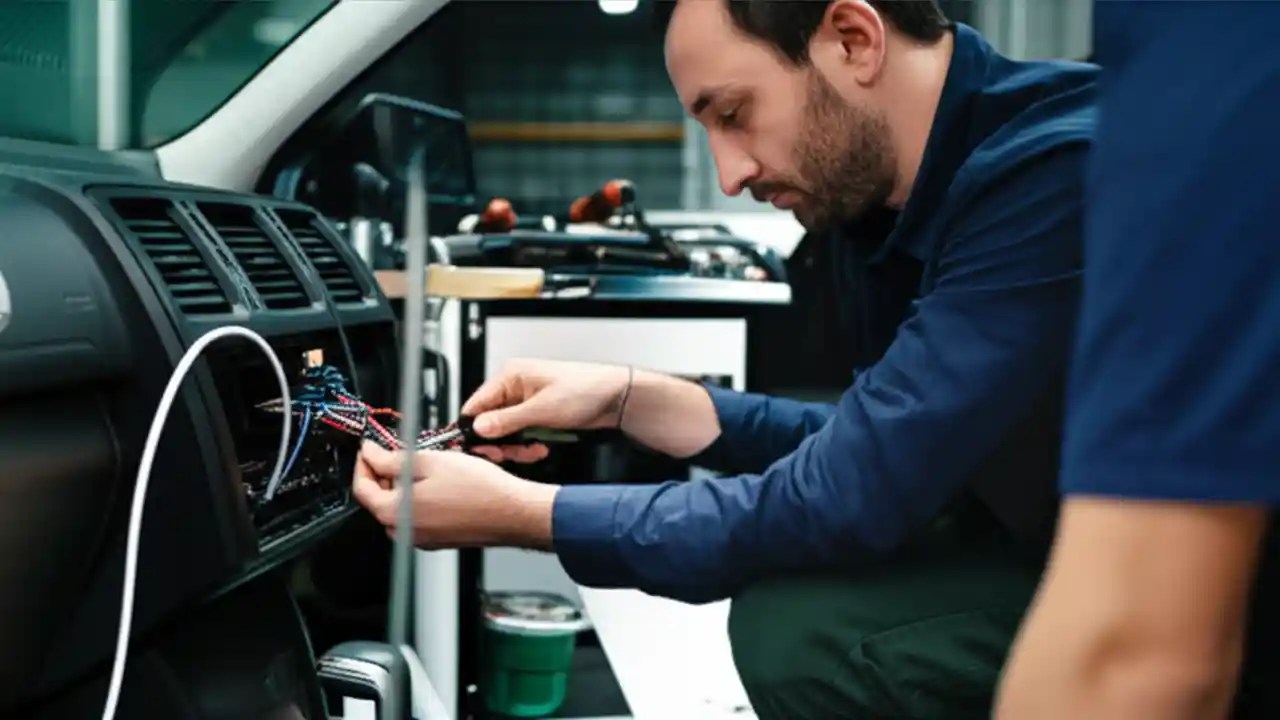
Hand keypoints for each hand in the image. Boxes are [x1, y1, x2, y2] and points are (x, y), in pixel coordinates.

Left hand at [351, 440, 556, 549]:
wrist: (512, 513)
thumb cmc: (478, 489)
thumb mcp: (429, 461)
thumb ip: (391, 459)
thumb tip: (371, 453)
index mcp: (394, 512)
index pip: (361, 487)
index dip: (362, 462)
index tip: (369, 447)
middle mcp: (403, 531)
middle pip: (379, 499)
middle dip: (382, 473)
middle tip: (395, 451)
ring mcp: (421, 539)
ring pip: (400, 508)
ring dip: (402, 486)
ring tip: (420, 465)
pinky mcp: (439, 540)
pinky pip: (418, 517)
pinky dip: (419, 499)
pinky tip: (437, 483)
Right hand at [460, 359, 629, 463]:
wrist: (616, 397)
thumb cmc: (585, 390)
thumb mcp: (542, 409)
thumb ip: (507, 420)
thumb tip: (478, 428)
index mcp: (510, 376)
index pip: (476, 405)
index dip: (475, 430)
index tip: (482, 450)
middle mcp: (514, 386)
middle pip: (488, 421)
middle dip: (499, 442)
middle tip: (510, 455)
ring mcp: (525, 401)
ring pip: (504, 431)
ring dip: (515, 446)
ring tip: (531, 451)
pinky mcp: (536, 413)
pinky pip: (520, 433)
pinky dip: (526, 444)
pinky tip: (539, 448)